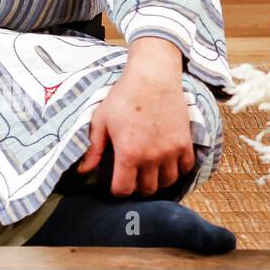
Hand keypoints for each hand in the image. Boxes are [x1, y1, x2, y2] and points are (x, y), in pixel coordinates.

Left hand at [76, 36, 195, 197]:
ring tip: (148, 171)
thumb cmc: (123, 98)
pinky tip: (166, 163)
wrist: (152, 79)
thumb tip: (83, 171)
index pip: (124, 189)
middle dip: (137, 187)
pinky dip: (177, 170)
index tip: (115, 183)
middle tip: (131, 176)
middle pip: (147, 189)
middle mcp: (152, 158)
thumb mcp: (101, 121)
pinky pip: (186, 169)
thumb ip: (94, 149)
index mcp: (129, 154)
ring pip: (168, 182)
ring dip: (157, 180)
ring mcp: (172, 152)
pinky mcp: (186, 144)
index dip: (117, 190)